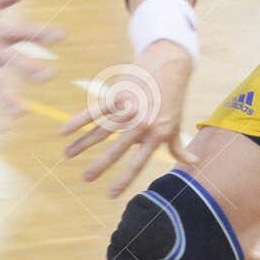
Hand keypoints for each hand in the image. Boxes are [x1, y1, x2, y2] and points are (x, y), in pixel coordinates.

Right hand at [61, 41, 194, 195]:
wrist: (170, 64)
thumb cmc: (173, 98)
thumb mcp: (176, 124)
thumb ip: (178, 147)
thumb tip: (194, 164)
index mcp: (156, 135)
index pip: (138, 163)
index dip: (124, 180)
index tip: (110, 195)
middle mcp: (142, 124)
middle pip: (116, 150)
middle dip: (99, 166)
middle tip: (84, 179)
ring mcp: (129, 108)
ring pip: (102, 130)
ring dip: (82, 144)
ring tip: (67, 155)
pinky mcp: (119, 93)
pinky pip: (96, 110)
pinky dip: (79, 120)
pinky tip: (65, 130)